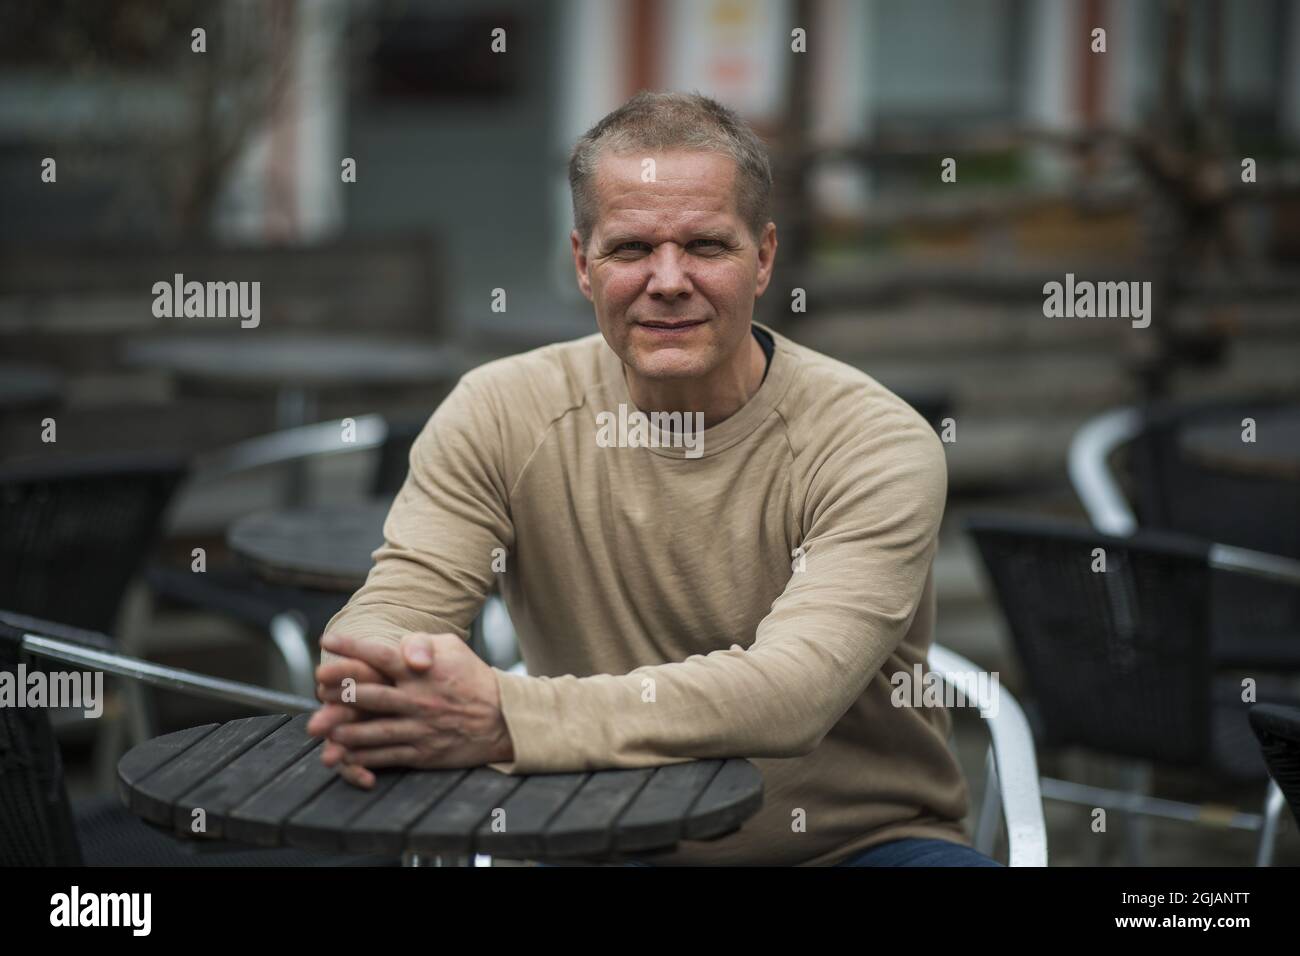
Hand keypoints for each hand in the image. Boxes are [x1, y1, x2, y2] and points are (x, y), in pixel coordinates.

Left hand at [307, 632, 514, 788]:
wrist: (502, 719)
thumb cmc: (471, 678)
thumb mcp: (453, 649)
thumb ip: (421, 643)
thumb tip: (400, 647)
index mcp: (423, 671)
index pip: (380, 655)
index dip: (351, 647)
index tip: (327, 642)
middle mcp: (418, 699)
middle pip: (370, 694)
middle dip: (339, 690)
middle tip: (318, 687)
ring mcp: (419, 728)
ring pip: (373, 730)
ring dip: (345, 728)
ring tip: (323, 726)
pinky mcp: (422, 753)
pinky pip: (386, 756)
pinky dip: (362, 757)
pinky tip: (344, 754)